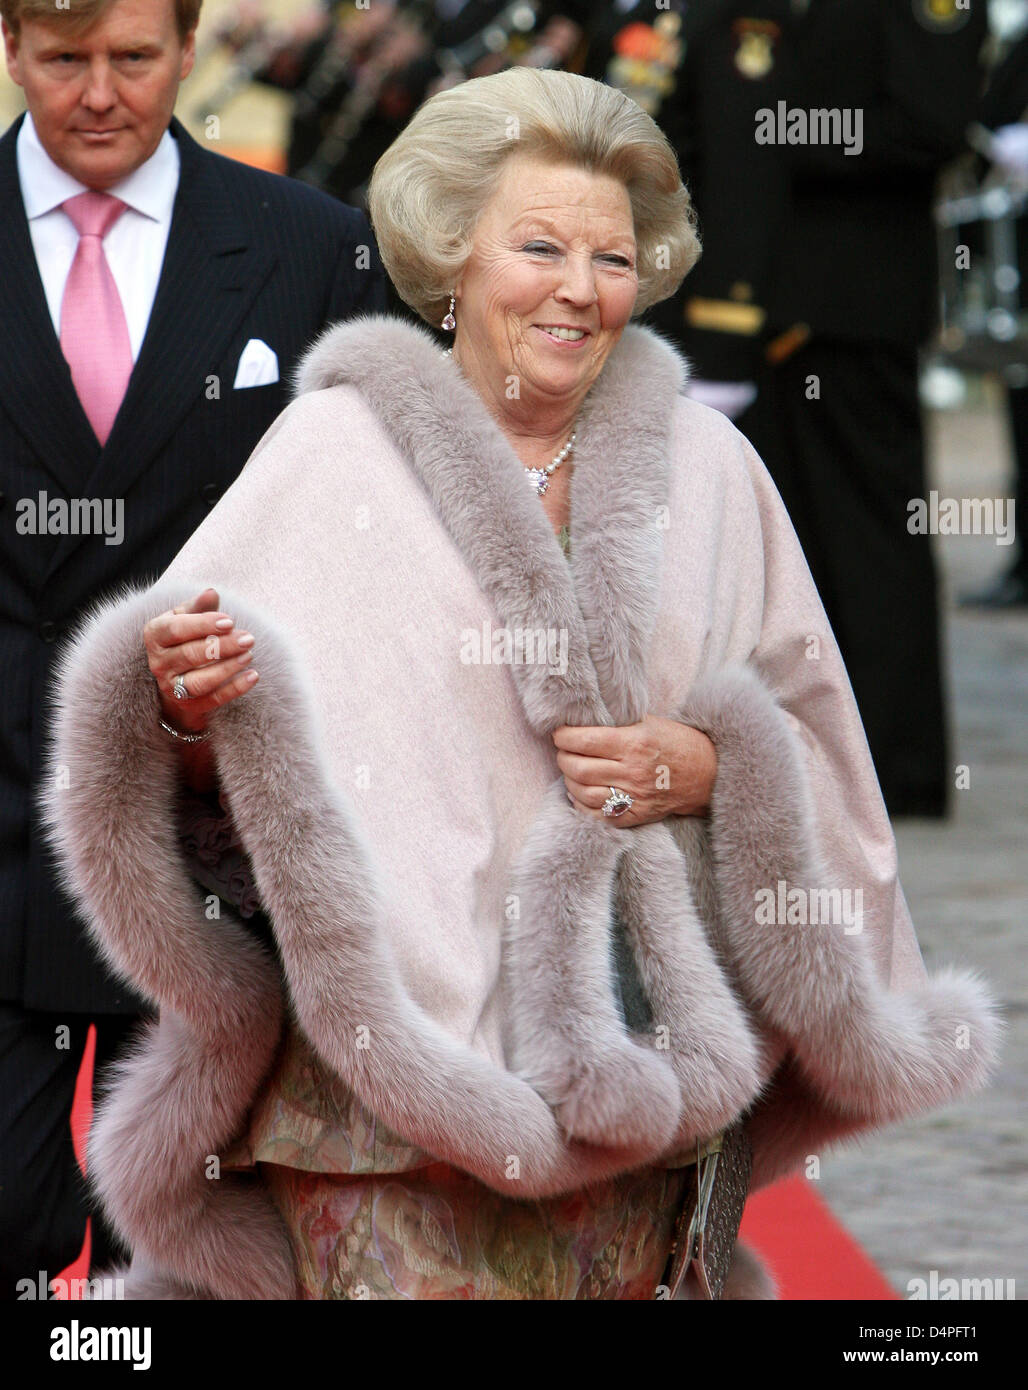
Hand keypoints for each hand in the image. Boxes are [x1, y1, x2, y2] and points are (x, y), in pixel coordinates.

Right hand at [144, 588, 258, 733]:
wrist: (176, 674)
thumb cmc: (184, 637)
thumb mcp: (186, 617)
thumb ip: (198, 606)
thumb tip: (211, 592)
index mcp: (155, 635)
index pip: (176, 629)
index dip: (203, 625)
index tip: (230, 621)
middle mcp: (159, 662)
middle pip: (190, 655)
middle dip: (222, 646)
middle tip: (248, 638)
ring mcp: (171, 687)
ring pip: (200, 681)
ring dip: (227, 668)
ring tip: (249, 655)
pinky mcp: (189, 704)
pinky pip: (213, 699)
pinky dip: (235, 689)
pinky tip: (253, 675)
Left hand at [553, 715, 717, 826]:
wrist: (708, 774)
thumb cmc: (677, 743)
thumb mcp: (650, 723)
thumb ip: (618, 723)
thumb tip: (583, 720)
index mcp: (634, 744)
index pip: (583, 741)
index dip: (564, 737)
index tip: (560, 734)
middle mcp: (632, 772)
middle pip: (578, 768)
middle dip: (563, 758)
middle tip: (563, 751)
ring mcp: (633, 797)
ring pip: (582, 792)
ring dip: (569, 780)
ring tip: (572, 770)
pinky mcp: (635, 816)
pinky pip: (596, 815)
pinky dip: (581, 803)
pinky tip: (580, 792)